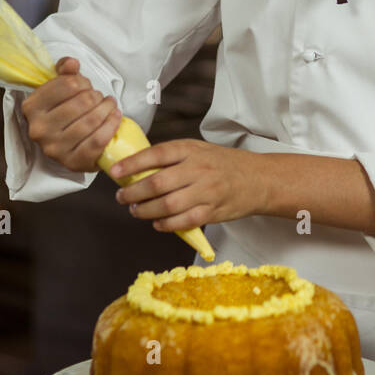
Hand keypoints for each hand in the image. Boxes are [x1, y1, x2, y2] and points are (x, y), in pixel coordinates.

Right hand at [21, 57, 121, 172]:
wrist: (68, 145)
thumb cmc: (64, 111)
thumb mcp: (59, 88)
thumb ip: (65, 71)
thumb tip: (72, 63)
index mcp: (31, 107)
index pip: (67, 85)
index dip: (83, 82)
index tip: (86, 86)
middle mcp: (39, 129)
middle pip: (82, 102)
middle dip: (96, 96)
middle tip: (100, 98)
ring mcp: (54, 149)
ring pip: (91, 121)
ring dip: (107, 109)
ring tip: (110, 105)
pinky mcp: (72, 163)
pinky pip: (98, 140)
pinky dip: (112, 125)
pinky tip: (116, 116)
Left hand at [110, 138, 266, 231]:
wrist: (259, 179)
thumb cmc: (224, 164)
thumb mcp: (200, 150)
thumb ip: (174, 157)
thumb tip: (139, 168)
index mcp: (192, 150)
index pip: (156, 154)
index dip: (132, 164)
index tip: (115, 172)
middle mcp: (198, 169)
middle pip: (157, 183)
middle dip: (133, 192)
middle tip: (121, 197)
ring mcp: (206, 192)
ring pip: (167, 205)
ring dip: (145, 210)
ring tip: (136, 210)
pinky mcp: (212, 212)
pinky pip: (182, 221)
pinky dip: (165, 225)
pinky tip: (156, 223)